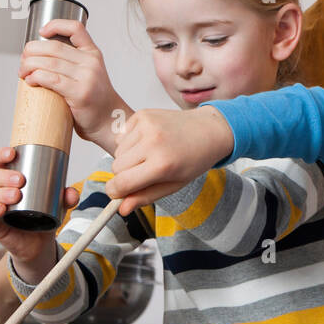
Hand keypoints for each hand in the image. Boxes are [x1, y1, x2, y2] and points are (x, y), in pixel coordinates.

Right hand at [0, 145, 78, 267]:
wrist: (40, 241)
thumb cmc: (44, 214)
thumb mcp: (58, 203)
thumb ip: (67, 197)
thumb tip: (71, 193)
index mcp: (10, 179)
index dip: (1, 155)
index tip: (12, 153)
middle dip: (5, 175)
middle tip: (21, 180)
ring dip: (1, 193)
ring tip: (16, 195)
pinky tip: (0, 208)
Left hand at [19, 18, 132, 153]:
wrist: (109, 121)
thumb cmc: (94, 101)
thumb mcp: (89, 74)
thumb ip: (71, 63)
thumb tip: (38, 57)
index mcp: (93, 54)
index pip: (75, 29)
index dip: (55, 25)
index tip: (41, 32)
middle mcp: (91, 62)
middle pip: (53, 47)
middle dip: (31, 51)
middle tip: (23, 61)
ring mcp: (87, 77)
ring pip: (48, 62)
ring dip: (29, 66)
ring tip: (23, 73)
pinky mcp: (79, 92)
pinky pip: (50, 79)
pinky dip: (35, 77)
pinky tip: (31, 81)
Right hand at [106, 106, 234, 214]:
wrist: (208, 130)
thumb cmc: (194, 159)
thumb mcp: (174, 185)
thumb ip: (145, 197)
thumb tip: (121, 209)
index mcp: (162, 165)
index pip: (121, 183)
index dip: (115, 192)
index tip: (117, 194)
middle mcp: (153, 142)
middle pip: (116, 167)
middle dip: (124, 174)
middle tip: (143, 172)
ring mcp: (147, 125)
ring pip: (117, 152)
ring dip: (127, 157)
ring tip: (149, 155)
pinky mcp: (142, 114)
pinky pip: (121, 136)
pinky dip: (129, 142)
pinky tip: (148, 142)